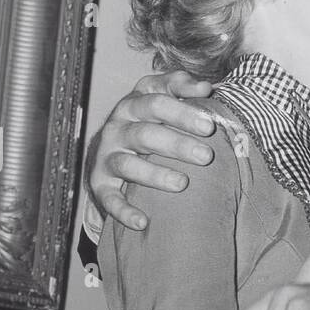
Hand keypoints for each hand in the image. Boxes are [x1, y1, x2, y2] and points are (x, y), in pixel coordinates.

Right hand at [86, 70, 217, 229]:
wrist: (106, 149)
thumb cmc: (147, 121)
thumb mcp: (160, 97)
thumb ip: (181, 87)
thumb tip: (206, 88)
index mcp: (135, 104)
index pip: (156, 100)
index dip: (182, 111)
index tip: (209, 124)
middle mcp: (118, 127)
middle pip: (146, 133)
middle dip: (177, 144)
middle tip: (207, 156)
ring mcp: (108, 156)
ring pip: (129, 164)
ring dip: (155, 175)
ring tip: (182, 184)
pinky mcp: (100, 183)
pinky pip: (110, 199)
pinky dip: (124, 211)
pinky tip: (143, 222)